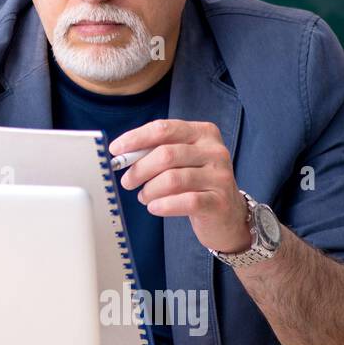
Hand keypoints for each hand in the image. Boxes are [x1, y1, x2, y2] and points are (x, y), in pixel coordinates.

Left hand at [109, 119, 250, 253]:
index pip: (164, 128)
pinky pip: (184, 201)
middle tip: (127, 182)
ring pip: (172, 179)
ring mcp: (220, 176)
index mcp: (203, 133)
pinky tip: (154, 207)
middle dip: (139, 169)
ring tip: (144, 197)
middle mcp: (215, 151)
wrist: (228, 215)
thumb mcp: (181, 161)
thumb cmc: (196, 183)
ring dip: (149, 190)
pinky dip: (163, 205)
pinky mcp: (219, 201)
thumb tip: (122, 153)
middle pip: (166, 154)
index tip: (115, 150)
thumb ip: (156, 152)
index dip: (136, 138)